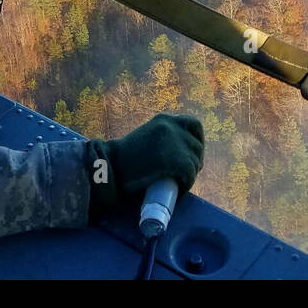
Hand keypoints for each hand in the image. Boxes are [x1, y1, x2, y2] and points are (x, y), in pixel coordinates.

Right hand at [86, 114, 204, 219]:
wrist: (110, 166)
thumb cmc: (124, 157)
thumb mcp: (147, 137)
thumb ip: (163, 139)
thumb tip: (182, 151)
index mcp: (164, 119)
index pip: (194, 125)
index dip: (197, 140)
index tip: (192, 154)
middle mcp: (171, 126)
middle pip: (197, 145)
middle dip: (195, 160)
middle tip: (186, 173)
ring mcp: (175, 143)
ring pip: (194, 162)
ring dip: (189, 174)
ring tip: (178, 183)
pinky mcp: (176, 160)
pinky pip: (190, 174)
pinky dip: (186, 183)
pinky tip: (178, 188)